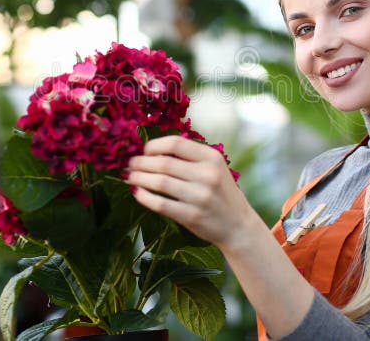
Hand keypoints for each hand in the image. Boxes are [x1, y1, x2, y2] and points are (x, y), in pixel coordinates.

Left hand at [126, 135, 252, 250]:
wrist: (238, 225)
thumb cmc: (220, 193)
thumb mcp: (214, 168)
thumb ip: (191, 157)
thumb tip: (153, 150)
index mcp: (212, 158)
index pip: (175, 144)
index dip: (154, 145)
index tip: (144, 151)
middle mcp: (207, 175)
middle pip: (164, 163)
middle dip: (141, 162)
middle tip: (131, 164)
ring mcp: (200, 197)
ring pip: (159, 182)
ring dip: (140, 178)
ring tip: (131, 177)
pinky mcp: (192, 216)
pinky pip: (161, 204)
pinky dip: (145, 197)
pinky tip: (138, 193)